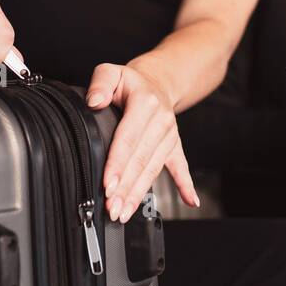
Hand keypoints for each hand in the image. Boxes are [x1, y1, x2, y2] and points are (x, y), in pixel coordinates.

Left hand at [86, 62, 199, 222]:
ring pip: (153, 168)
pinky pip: (180, 167)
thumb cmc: (130, 82)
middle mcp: (161, 120)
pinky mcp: (174, 145)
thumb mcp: (111, 73)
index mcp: (145, 103)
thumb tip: (94, 102)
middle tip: (112, 208)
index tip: (108, 184)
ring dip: (139, 193)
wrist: (157, 82)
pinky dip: (186, 185)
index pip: (128, 138)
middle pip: (140, 159)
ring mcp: (169, 135)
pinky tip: (191, 201)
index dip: (117, 164)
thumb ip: (100, 84)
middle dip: (125, 187)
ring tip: (124, 212)